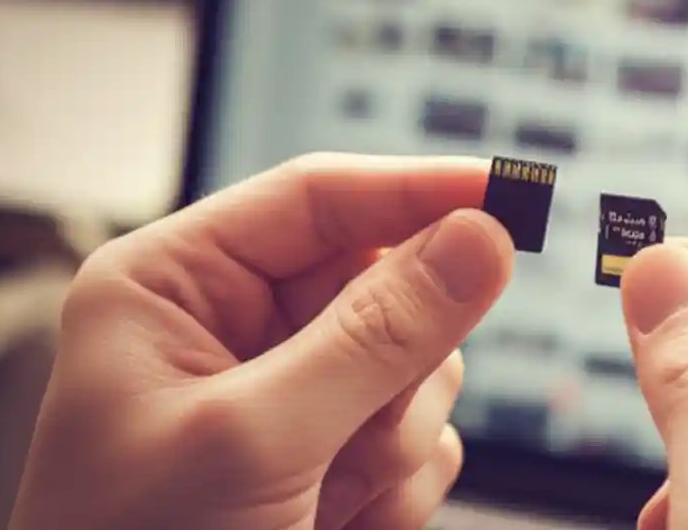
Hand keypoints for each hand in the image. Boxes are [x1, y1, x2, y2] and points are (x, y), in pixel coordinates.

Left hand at [11, 154, 514, 529]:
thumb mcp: (254, 440)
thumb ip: (375, 335)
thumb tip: (479, 238)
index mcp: (176, 285)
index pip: (319, 199)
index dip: (418, 190)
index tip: (511, 193)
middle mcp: (235, 326)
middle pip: (387, 284)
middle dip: (394, 366)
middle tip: (361, 425)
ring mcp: (291, 393)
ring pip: (420, 366)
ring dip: (394, 440)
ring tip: (325, 496)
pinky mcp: (332, 451)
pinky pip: (425, 436)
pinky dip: (398, 487)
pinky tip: (335, 520)